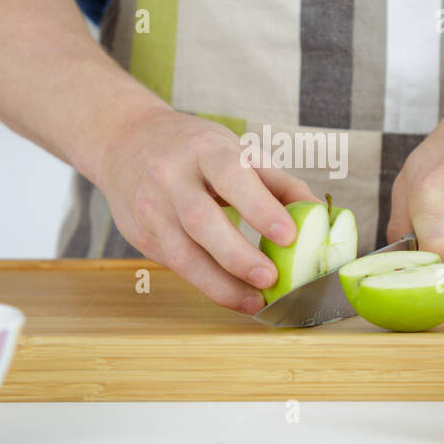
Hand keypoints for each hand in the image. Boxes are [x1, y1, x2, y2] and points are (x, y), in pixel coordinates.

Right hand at [96, 105, 316, 311]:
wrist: (125, 142)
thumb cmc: (193, 148)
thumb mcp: (234, 149)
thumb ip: (277, 182)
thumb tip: (318, 215)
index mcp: (203, 148)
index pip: (231, 176)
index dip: (260, 207)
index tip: (289, 236)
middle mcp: (170, 176)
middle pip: (201, 220)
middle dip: (237, 255)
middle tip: (270, 279)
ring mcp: (151, 208)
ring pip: (182, 253)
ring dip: (220, 284)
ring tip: (254, 301)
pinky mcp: (141, 235)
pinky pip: (175, 265)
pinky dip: (206, 284)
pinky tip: (232, 295)